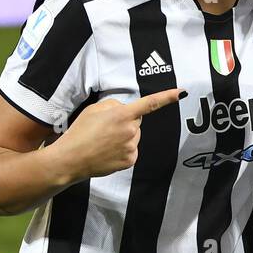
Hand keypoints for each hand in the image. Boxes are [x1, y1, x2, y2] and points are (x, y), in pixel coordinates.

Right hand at [51, 89, 184, 179]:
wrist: (71, 159)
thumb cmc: (80, 132)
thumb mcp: (94, 109)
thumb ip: (114, 105)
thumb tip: (126, 110)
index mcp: (122, 114)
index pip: (150, 103)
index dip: (167, 97)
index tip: (181, 92)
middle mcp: (131, 130)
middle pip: (137, 121)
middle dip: (126, 122)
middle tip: (105, 129)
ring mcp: (132, 147)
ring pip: (134, 136)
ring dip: (124, 136)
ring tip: (103, 141)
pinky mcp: (130, 160)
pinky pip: (131, 150)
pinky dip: (123, 149)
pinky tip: (107, 151)